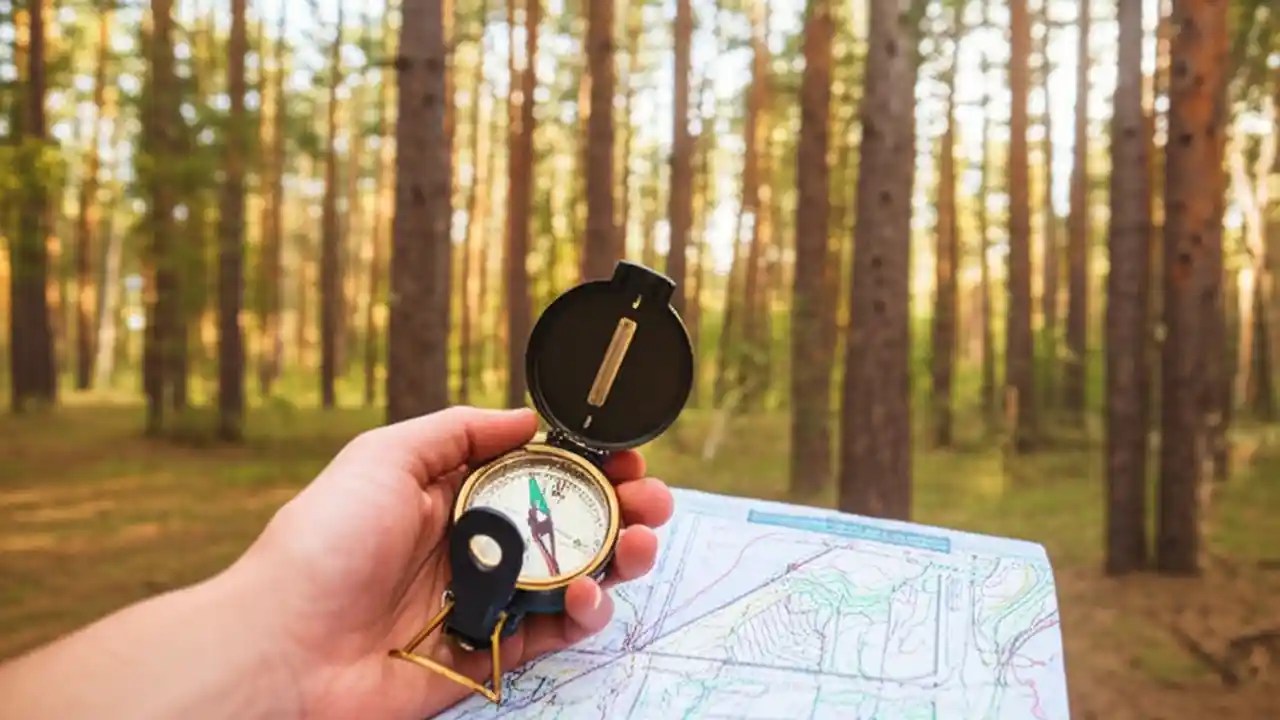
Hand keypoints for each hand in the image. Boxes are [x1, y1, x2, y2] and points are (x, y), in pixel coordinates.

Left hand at [235, 406, 673, 718]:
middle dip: (620, 508)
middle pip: (569, 524)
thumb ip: (459, 432)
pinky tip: (588, 592)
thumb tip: (528, 418)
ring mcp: (485, 600)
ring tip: (638, 544)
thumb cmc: (322, 545)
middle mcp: (476, 545)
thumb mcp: (384, 457)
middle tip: (652, 500)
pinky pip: (552, 634)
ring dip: (617, 558)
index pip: (538, 473)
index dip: (586, 463)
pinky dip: (583, 613)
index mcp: (453, 495)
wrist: (283, 646)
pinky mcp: (488, 653)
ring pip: (573, 578)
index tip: (625, 454)